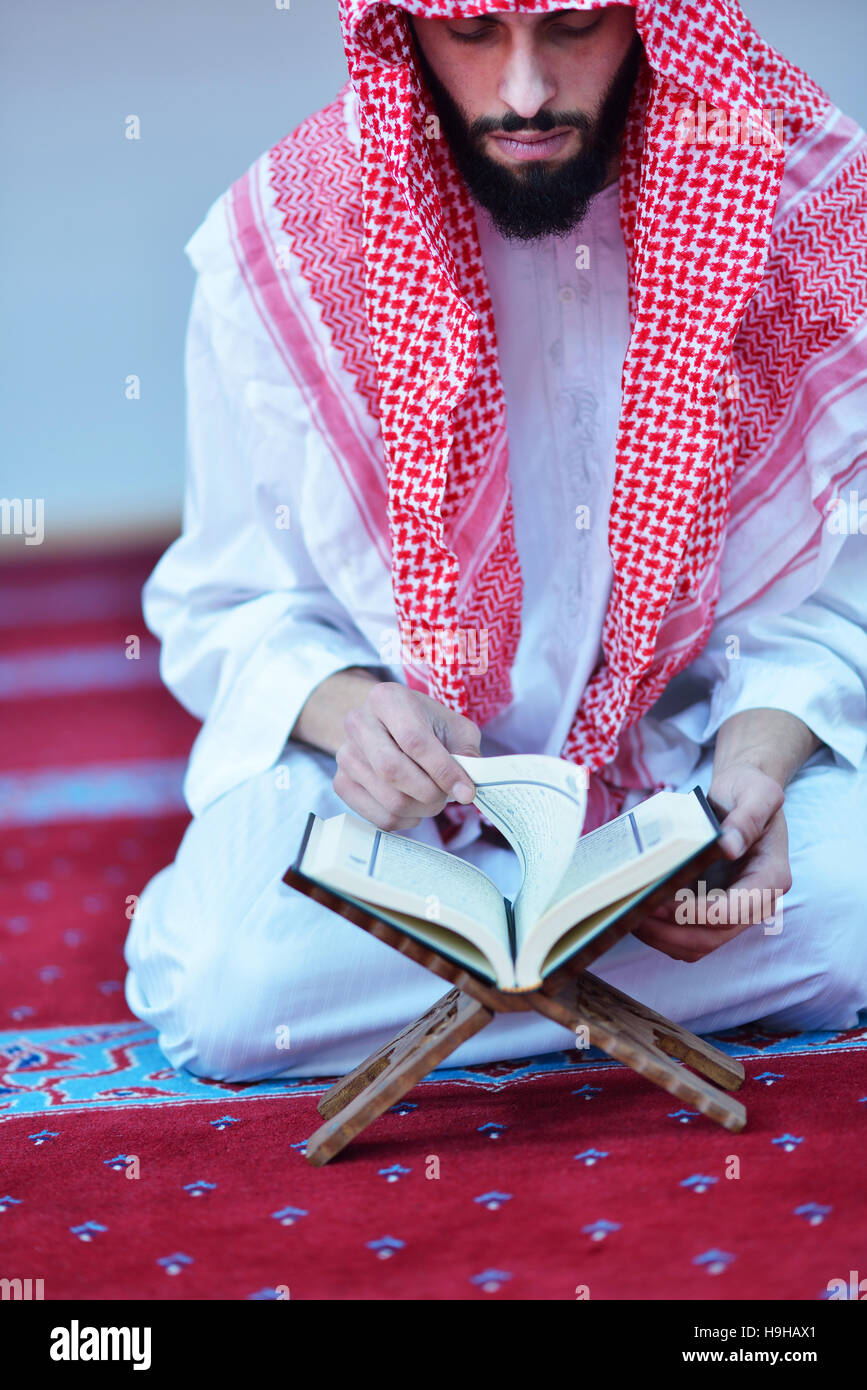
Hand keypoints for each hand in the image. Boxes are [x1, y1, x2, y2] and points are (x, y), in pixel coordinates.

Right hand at [333, 682, 480, 829]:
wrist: (385, 725)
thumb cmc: (425, 725)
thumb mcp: (452, 727)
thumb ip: (466, 752)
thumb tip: (468, 786)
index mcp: (386, 699)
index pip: (414, 741)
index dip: (443, 771)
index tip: (466, 791)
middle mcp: (358, 723)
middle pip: (393, 771)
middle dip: (430, 793)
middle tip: (448, 796)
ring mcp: (345, 755)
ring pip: (388, 799)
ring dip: (421, 809)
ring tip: (434, 798)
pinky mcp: (341, 783)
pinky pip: (378, 817)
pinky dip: (406, 820)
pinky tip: (415, 806)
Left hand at [633, 761, 790, 961]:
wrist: (742, 796)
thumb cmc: (749, 792)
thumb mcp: (756, 792)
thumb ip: (747, 817)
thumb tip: (729, 846)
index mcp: (772, 876)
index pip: (737, 909)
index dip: (698, 913)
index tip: (663, 903)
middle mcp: (757, 901)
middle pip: (714, 937)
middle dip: (672, 933)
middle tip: (635, 915)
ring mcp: (735, 910)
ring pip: (700, 944)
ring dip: (664, 939)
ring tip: (631, 918)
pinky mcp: (715, 911)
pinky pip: (690, 937)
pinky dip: (665, 935)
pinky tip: (641, 916)